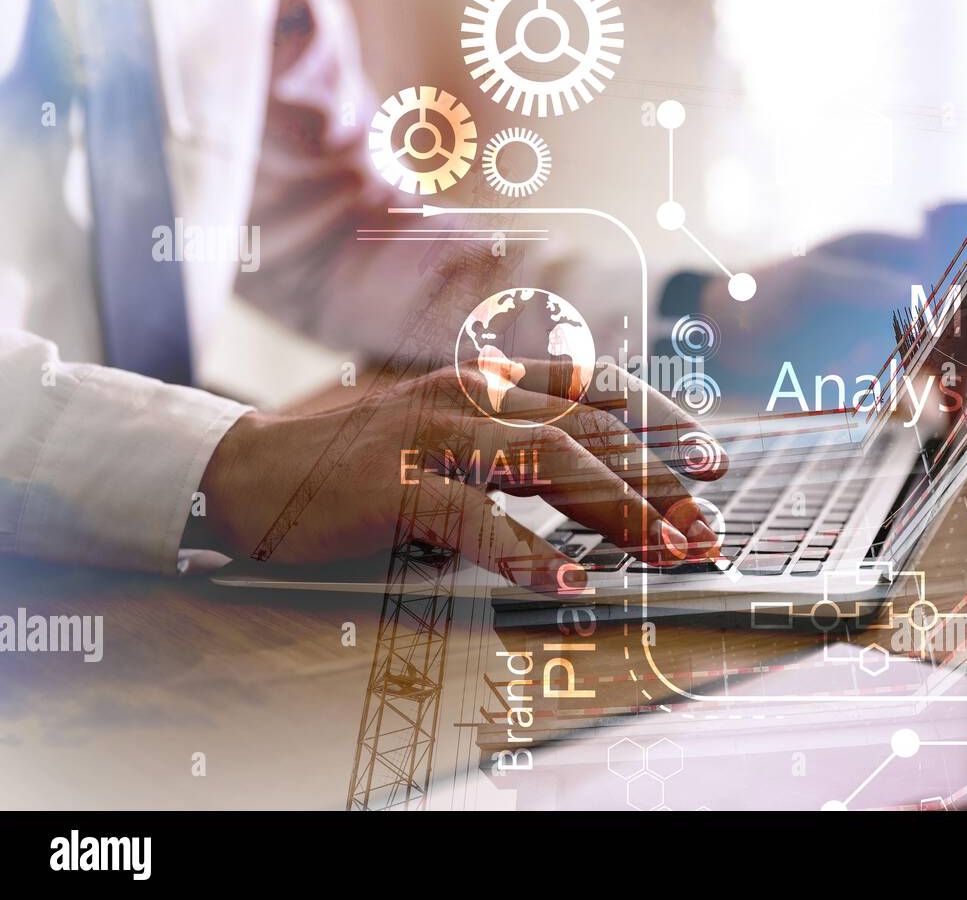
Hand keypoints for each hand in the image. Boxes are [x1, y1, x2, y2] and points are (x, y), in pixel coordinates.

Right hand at [192, 359, 726, 593]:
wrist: (254, 470)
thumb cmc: (363, 459)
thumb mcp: (449, 434)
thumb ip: (513, 441)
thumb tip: (592, 472)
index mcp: (492, 383)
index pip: (598, 389)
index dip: (661, 420)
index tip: (712, 455)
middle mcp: (474, 396)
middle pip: (591, 430)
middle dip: (659, 479)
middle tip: (706, 524)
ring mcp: (435, 434)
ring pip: (550, 462)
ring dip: (618, 509)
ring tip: (665, 549)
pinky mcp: (398, 484)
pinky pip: (477, 520)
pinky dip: (528, 554)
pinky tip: (569, 583)